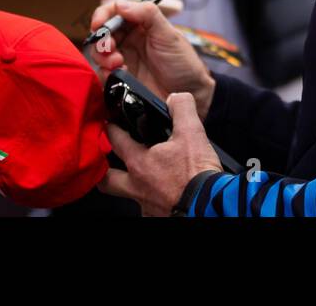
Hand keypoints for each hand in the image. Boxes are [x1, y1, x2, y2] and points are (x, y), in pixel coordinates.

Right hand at [88, 0, 214, 119]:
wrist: (191, 94)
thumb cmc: (183, 62)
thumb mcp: (169, 34)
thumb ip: (147, 14)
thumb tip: (120, 5)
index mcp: (139, 24)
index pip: (113, 12)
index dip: (102, 16)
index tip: (98, 24)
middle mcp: (129, 40)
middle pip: (102, 34)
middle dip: (102, 40)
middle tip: (110, 48)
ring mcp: (124, 59)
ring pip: (100, 54)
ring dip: (103, 57)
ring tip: (117, 63)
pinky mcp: (121, 79)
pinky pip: (104, 74)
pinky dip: (107, 73)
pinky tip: (121, 74)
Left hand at [100, 93, 221, 215]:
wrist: (211, 207)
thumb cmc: (197, 175)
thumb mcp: (192, 133)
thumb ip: (182, 109)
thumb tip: (176, 98)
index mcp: (139, 163)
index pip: (115, 141)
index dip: (111, 128)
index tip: (109, 123)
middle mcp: (137, 187)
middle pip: (107, 181)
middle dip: (104, 170)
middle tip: (107, 162)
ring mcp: (146, 205)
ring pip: (128, 196)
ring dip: (130, 187)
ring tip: (138, 179)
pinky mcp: (158, 217)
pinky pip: (149, 209)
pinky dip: (153, 201)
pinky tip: (162, 195)